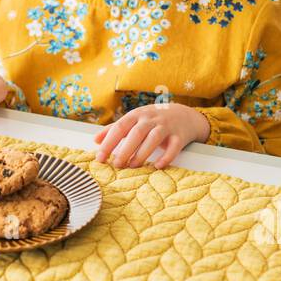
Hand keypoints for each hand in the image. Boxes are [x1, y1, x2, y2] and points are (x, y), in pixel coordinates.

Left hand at [93, 103, 210, 168]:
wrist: (184, 115)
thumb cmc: (153, 120)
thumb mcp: (134, 120)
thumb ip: (114, 129)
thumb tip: (95, 140)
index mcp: (136, 115)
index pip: (120, 127)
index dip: (109, 142)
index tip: (100, 157)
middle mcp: (151, 119)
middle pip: (136, 133)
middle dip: (125, 149)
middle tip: (117, 164)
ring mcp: (166, 126)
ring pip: (154, 138)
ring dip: (142, 153)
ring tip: (133, 166)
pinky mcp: (179, 136)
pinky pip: (174, 147)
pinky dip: (166, 157)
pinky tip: (158, 166)